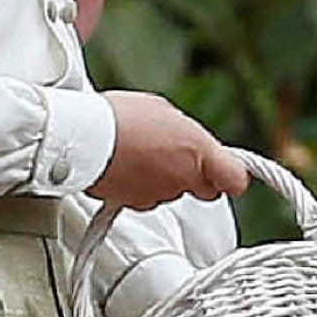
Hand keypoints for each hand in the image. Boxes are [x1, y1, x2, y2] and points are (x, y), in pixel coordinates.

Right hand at [87, 92, 246, 211]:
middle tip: (173, 155)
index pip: (235, 180)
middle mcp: (182, 180)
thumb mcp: (165, 112)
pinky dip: (136, 186)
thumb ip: (186, 135)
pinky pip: (142, 197)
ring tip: (138, 153)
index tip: (226, 172)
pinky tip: (124, 166)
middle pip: (201, 189)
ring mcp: (156, 196)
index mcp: (199, 153)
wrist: (82, 136)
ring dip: (159, 178)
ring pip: (169, 193)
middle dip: (192, 176)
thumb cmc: (121, 118)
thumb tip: (187, 142)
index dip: (230, 177)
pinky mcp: (131, 204)